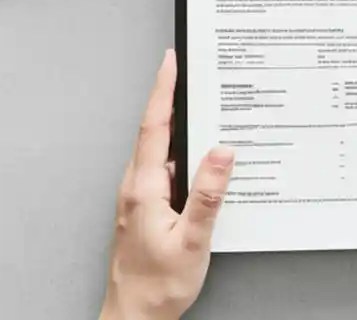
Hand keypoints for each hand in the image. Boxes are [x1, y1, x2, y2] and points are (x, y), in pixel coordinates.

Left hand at [100, 50, 235, 319]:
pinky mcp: (144, 207)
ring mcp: (138, 196)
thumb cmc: (157, 285)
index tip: (171, 61)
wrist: (134, 316)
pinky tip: (198, 158)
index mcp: (144, 187)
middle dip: (172, 96)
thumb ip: (208, 194)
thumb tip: (222, 152)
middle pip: (154, 130)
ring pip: (158, 149)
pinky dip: (179, 152)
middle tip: (191, 69)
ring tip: (202, 106)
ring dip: (176, 124)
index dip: (163, 90)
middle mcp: (136, 186)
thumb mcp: (193, 240)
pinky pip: (162, 168)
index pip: (154, 126)